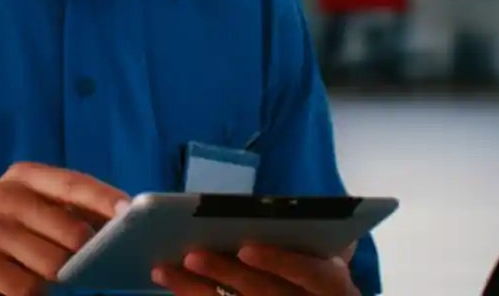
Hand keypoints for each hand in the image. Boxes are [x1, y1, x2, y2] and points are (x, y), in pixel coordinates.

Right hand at [0, 162, 128, 295]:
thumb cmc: (5, 237)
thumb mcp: (31, 212)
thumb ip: (70, 211)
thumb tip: (121, 222)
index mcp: (21, 177)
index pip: (72, 183)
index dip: (103, 198)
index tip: (131, 212)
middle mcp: (0, 197)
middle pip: (70, 232)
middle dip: (84, 254)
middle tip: (84, 263)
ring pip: (52, 266)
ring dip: (56, 279)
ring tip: (39, 274)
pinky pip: (25, 289)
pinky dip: (31, 295)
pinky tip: (16, 286)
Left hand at [152, 243, 358, 295]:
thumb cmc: (318, 272)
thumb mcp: (328, 255)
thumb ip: (319, 236)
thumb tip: (306, 211)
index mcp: (333, 284)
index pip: (313, 274)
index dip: (281, 262)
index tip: (246, 248)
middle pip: (265, 294)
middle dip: (226, 275)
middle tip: (192, 254)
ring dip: (196, 289)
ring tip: (164, 269)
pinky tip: (171, 283)